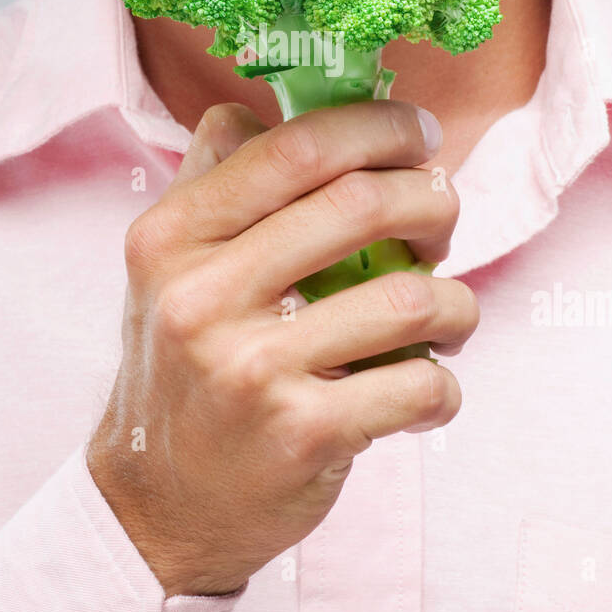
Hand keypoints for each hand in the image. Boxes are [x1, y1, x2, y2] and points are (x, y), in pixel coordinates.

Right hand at [87, 100, 477, 595]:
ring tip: (448, 316)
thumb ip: (213, 183)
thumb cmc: (181, 368)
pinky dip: (443, 384)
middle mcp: (201, 296)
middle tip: (443, 224)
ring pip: (409, 299)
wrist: (155, 505)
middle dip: (434, 202)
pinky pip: (419, 384)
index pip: (295, 147)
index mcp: (171, 237)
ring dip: (455, 303)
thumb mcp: (167, 268)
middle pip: (363, 204)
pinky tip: (425, 388)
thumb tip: (266, 106)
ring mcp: (251, 368)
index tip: (417, 136)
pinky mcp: (301, 433)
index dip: (377, 126)